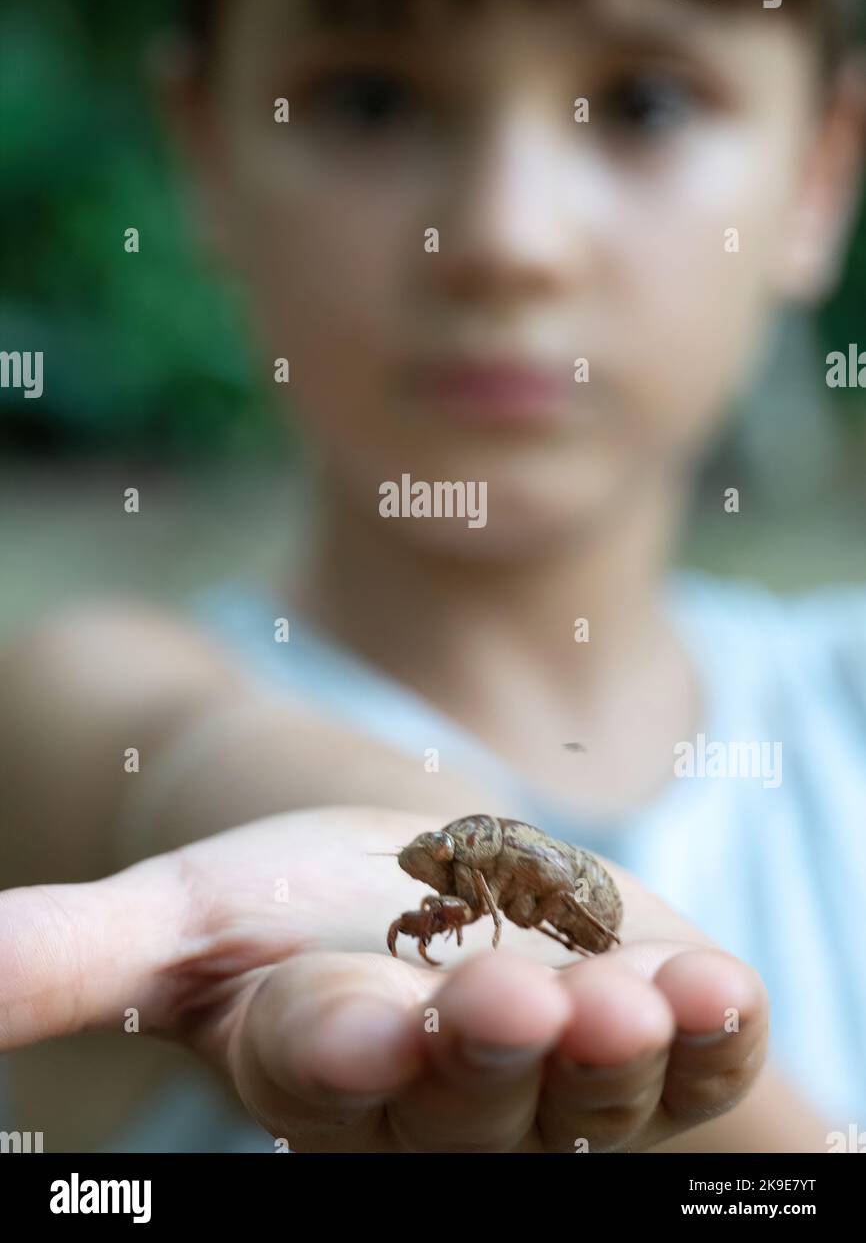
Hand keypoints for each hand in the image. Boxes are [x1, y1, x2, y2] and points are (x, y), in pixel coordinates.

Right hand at [0, 805, 767, 1152]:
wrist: (423, 875)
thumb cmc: (290, 906)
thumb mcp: (182, 915)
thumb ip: (70, 955)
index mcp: (321, 1064)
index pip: (327, 1072)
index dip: (347, 1048)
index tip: (366, 1019)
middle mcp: (444, 1095)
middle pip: (469, 1096)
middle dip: (492, 1052)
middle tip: (515, 998)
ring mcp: (556, 1073)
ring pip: (587, 1095)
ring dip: (615, 1052)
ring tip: (634, 996)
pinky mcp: (648, 1031)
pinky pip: (689, 1059)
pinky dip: (710, 1033)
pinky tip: (716, 985)